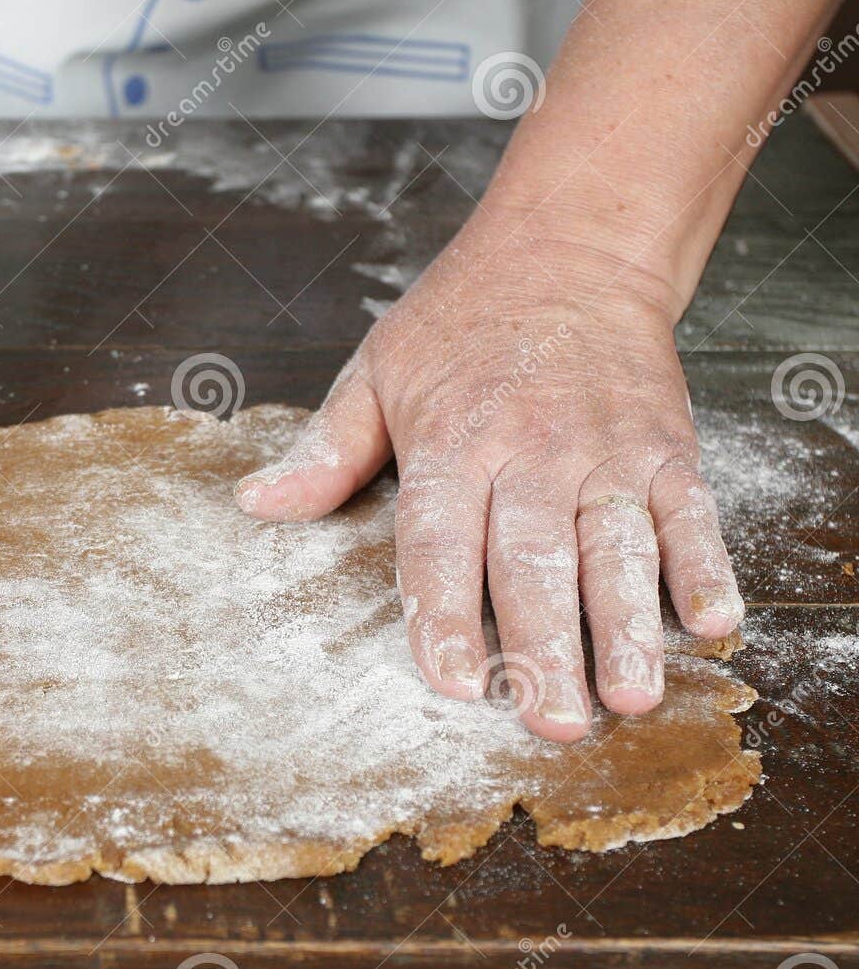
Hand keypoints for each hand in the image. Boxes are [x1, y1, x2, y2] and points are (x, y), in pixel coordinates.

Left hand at [235, 211, 743, 741]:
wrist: (570, 247)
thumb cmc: (460, 322)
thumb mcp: (375, 372)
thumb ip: (326, 450)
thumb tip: (256, 504)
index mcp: (452, 442)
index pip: (442, 540)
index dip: (445, 611)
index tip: (450, 678)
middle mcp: (532, 452)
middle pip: (534, 560)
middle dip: (544, 646)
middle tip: (550, 721)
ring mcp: (605, 452)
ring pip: (617, 548)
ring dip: (627, 625)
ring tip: (633, 694)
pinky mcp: (665, 447)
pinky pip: (690, 512)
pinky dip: (706, 565)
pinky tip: (712, 621)